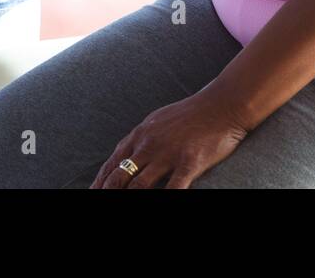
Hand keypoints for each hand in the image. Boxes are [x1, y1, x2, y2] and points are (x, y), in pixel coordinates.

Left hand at [90, 92, 249, 188]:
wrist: (221, 105)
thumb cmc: (191, 113)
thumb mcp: (158, 120)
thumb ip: (141, 138)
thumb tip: (124, 155)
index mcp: (140, 134)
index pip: (112, 163)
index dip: (100, 183)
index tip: (92, 193)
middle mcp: (149, 144)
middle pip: (120, 177)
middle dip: (108, 193)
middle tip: (101, 203)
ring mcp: (168, 154)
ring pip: (139, 186)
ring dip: (130, 198)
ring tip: (122, 209)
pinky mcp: (188, 162)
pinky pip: (172, 189)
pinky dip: (164, 199)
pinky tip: (161, 204)